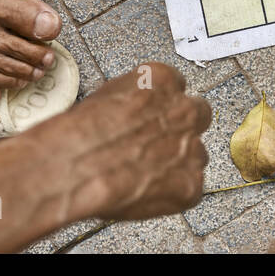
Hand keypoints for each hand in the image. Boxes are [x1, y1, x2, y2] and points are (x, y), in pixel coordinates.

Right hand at [26, 63, 211, 220]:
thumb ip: (132, 102)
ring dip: (178, 162)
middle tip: (159, 144)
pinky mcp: (190, 184)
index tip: (156, 116)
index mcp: (162, 82)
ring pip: (197, 154)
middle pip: (198, 115)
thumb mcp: (104, 97)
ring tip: (148, 173)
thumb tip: (131, 113)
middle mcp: (183, 111)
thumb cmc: (80, 135)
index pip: (177, 87)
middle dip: (182, 129)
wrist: (75, 166)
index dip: (165, 105)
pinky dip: (173, 194)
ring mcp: (191, 148)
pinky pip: (190, 188)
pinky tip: (148, 192)